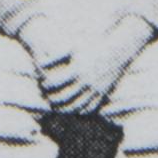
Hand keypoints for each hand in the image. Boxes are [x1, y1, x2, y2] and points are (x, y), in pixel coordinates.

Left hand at [32, 16, 148, 116]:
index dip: (46, 85)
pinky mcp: (103, 94)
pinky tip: (75, 110)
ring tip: (58, 109)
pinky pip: (91, 107)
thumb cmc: (94, 46)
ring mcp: (96, 89)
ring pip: (77, 105)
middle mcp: (86, 82)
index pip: (55, 83)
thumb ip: (56, 56)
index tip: (42, 85)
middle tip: (48, 99)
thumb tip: (39, 62)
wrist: (118, 51)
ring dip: (65, 109)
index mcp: (77, 70)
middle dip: (53, 100)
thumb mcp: (74, 48)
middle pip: (64, 97)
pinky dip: (81, 111)